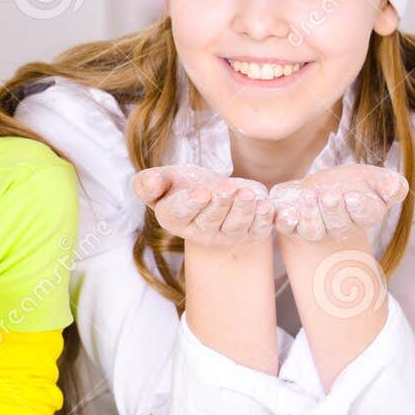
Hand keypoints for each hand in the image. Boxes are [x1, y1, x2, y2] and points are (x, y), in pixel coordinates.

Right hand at [132, 164, 273, 247]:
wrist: (208, 191)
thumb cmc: (180, 185)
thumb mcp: (161, 178)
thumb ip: (149, 182)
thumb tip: (150, 183)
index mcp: (173, 219)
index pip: (180, 213)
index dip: (191, 203)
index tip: (202, 192)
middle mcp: (198, 233)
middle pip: (210, 220)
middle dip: (220, 204)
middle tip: (227, 187)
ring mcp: (225, 236)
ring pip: (235, 227)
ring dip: (243, 211)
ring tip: (246, 195)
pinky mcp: (247, 234)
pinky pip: (256, 230)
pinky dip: (263, 220)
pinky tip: (265, 206)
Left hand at [269, 164, 407, 241]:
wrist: (323, 186)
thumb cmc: (354, 184)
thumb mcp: (375, 179)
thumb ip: (390, 185)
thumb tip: (393, 188)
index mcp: (362, 216)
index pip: (364, 216)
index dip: (358, 208)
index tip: (353, 197)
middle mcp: (338, 227)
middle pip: (337, 225)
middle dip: (333, 210)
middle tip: (328, 194)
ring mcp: (314, 228)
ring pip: (313, 230)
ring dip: (310, 215)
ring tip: (309, 196)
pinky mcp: (291, 224)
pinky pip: (288, 228)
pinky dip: (286, 223)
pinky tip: (287, 214)